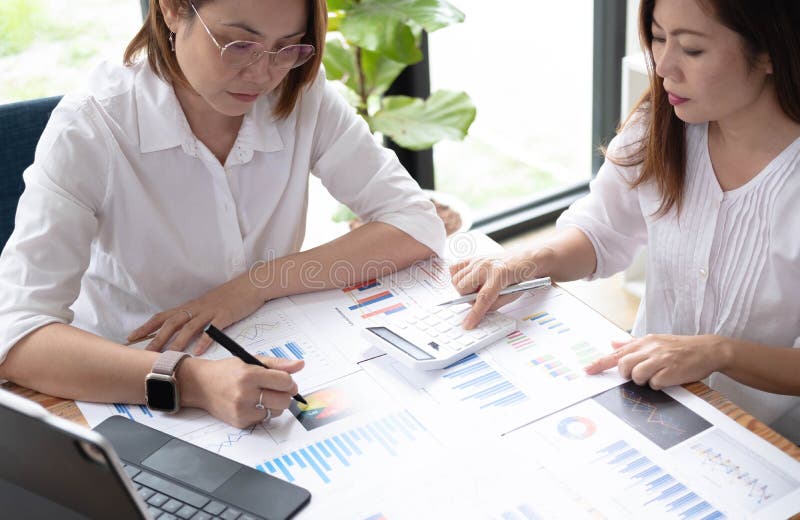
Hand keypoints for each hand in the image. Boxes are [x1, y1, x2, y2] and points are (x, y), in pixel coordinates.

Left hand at [127, 274, 264, 354]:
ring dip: (177, 343)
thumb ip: (194, 317)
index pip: (163, 316)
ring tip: (168, 356)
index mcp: (190, 306)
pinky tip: (197, 351)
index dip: (146, 327)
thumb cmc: (229, 296)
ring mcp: (210, 311)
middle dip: (157, 339)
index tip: (131, 338)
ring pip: (189, 327)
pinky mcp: (225, 315)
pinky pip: (212, 329)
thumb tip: (180, 332)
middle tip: (145, 353)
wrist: (250, 284)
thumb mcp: (207, 305)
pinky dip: (204, 340)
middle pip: (172, 323)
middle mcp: (196, 308)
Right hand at [182, 356, 303, 428]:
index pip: (284, 381)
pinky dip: (263, 412)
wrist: (201, 385)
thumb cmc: (227, 371)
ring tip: (263, 395)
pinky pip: (264, 419)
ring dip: (275, 404)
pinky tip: (253, 403)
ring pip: (276, 411)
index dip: (290, 381)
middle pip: (283, 400)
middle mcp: (245, 394)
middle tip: (278, 389)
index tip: (287, 381)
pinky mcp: (240, 422)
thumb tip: (300, 365)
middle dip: (286, 394)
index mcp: (249, 375)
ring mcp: (242, 410)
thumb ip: (277, 364)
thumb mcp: (251, 360)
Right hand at [449, 252, 540, 328]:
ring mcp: (477, 260)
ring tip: (476, 287)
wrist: (523, 259)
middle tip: (479, 297)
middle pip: (463, 288)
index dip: (474, 314)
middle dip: (468, 297)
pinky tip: (469, 279)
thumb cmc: (519, 277)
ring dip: (463, 288)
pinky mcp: (473, 258)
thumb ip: (493, 305)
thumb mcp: (511, 295)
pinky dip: (458, 276)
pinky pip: (454, 268)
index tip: (468, 324)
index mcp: (499, 275)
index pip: (483, 298)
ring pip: (456, 279)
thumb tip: (477, 312)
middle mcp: (485, 266)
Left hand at [584, 334, 727, 389]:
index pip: (616, 353)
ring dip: (643, 380)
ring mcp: (660, 359)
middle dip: (627, 374)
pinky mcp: (670, 371)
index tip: (587, 370)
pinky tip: (668, 378)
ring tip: (657, 375)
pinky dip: (659, 385)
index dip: (600, 363)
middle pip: (623, 365)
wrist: (708, 349)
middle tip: (640, 374)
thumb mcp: (655, 341)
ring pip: (636, 376)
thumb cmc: (680, 347)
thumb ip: (632, 344)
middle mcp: (650, 348)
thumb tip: (612, 343)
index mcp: (644, 342)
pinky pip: (654, 384)